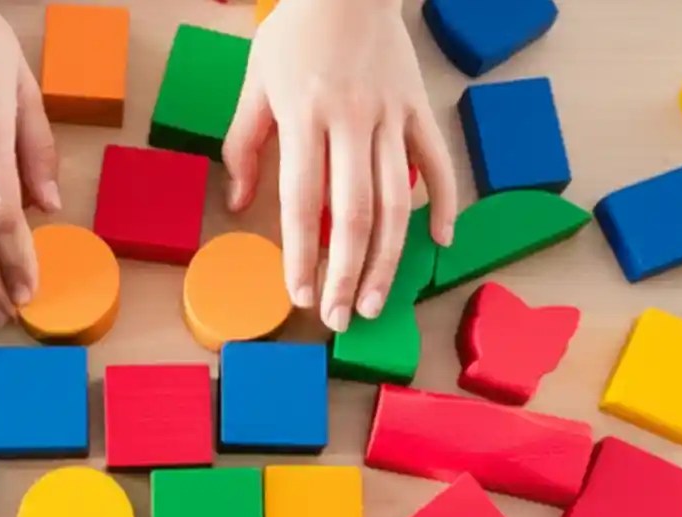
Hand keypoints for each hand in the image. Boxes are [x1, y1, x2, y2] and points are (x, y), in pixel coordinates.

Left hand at [223, 0, 456, 331]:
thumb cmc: (295, 33)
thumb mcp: (256, 82)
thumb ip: (244, 145)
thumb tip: (238, 205)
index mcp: (305, 117)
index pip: (302, 203)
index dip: (301, 255)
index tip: (301, 296)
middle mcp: (352, 122)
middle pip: (354, 215)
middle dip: (348, 274)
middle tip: (343, 318)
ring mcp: (392, 117)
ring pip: (396, 202)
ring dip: (389, 259)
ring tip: (379, 302)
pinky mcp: (419, 109)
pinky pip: (438, 164)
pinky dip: (443, 204)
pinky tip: (439, 242)